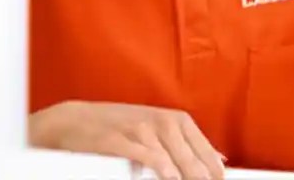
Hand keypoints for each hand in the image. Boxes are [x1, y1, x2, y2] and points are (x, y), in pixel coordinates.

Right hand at [29, 100, 225, 179]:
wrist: (74, 120)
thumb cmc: (120, 126)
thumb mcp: (159, 128)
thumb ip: (188, 144)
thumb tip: (219, 159)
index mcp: (177, 120)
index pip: (205, 151)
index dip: (214, 172)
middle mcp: (162, 122)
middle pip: (191, 158)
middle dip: (201, 177)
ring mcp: (140, 129)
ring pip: (172, 157)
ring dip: (184, 175)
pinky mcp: (119, 139)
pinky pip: (145, 154)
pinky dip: (159, 166)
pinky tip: (170, 176)